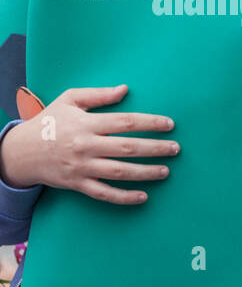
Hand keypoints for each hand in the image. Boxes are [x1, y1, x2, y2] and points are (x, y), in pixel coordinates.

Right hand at [0, 85, 176, 204]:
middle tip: (176, 149)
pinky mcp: (77, 184)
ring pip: (119, 172)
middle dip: (155, 148)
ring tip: (166, 171)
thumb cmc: (49, 122)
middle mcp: (85, 145)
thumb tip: (125, 88)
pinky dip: (124, 197)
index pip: (125, 122)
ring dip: (146, 172)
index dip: (150, 123)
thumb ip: (98, 95)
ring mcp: (81, 167)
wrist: (20, 151)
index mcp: (86, 123)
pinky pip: (104, 193)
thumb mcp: (69, 100)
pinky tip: (143, 197)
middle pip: (127, 148)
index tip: (170, 125)